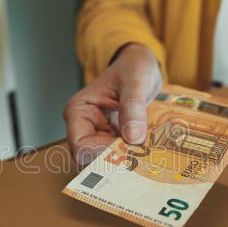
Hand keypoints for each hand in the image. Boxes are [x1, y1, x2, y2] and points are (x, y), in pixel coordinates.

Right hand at [64, 43, 162, 163]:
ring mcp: (98, 133)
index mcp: (78, 111)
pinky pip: (119, 154)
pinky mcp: (113, 138)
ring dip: (127, 158)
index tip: (128, 148)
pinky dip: (133, 154)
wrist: (141, 66)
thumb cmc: (133, 67)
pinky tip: (149, 149)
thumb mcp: (135, 81)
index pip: (80, 145)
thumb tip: (133, 137)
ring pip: (107, 159)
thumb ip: (132, 106)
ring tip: (148, 152)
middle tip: (143, 155)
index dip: (102, 153)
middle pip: (92, 157)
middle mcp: (84, 126)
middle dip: (116, 159)